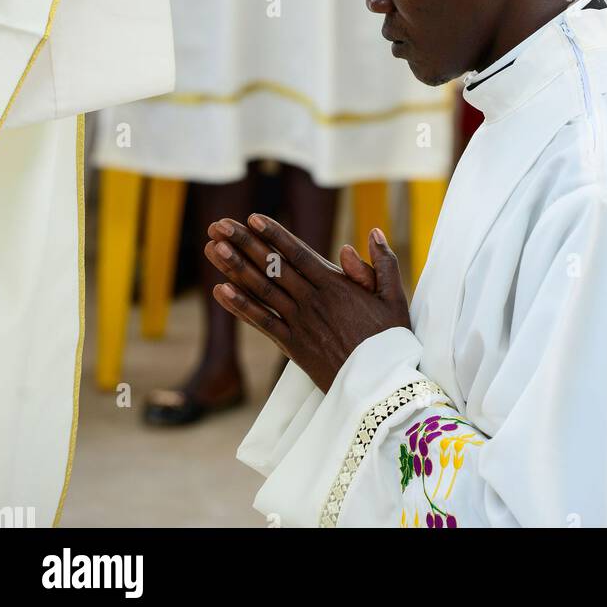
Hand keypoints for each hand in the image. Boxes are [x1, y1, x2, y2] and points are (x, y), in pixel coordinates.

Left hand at [205, 217, 409, 394]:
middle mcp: (312, 301)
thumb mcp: (394, 298)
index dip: (274, 234)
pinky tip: (220, 291)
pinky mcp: (293, 347)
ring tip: (212, 248)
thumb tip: (372, 232)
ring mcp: (300, 324)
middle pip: (272, 266)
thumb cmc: (391, 341)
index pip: (298, 254)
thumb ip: (383, 263)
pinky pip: (262, 323)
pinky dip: (240, 307)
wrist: (381, 389)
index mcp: (336, 286)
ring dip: (234, 268)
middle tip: (218, 224)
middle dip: (244, 243)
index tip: (252, 217)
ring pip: (261, 290)